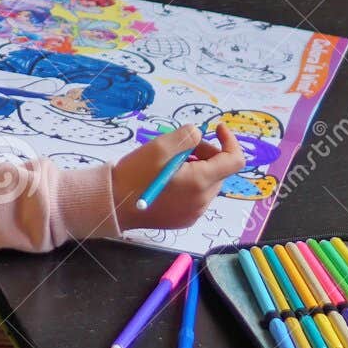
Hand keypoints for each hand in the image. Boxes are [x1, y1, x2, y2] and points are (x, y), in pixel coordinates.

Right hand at [110, 122, 246, 230]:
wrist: (112, 204)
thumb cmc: (135, 174)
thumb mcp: (160, 147)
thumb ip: (187, 136)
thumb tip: (199, 135)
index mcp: (200, 182)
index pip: (235, 161)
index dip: (230, 141)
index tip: (217, 128)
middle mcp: (202, 201)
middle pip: (220, 171)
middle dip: (207, 154)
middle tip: (181, 148)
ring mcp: (194, 213)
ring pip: (209, 184)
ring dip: (198, 169)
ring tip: (170, 164)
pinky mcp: (184, 220)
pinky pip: (198, 197)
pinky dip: (191, 184)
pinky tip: (168, 180)